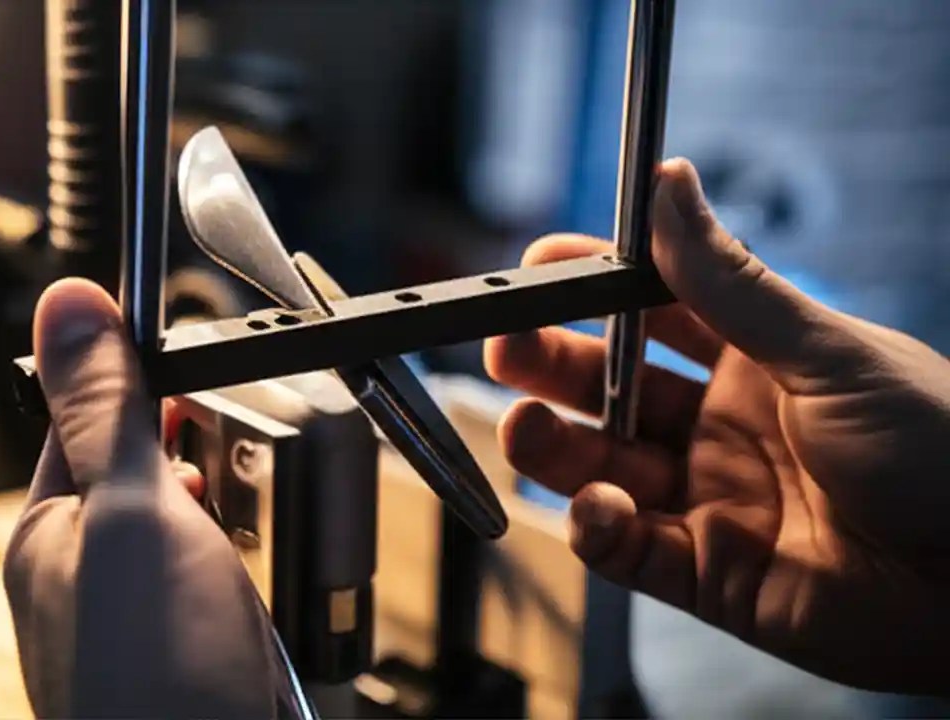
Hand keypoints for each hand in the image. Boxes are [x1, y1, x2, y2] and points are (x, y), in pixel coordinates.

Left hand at [2, 279, 281, 717]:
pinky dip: (255, 569)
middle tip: (246, 447)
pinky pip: (226, 580)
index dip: (140, 377)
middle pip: (151, 468)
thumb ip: (104, 410)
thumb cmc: (154, 675)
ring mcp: (143, 618)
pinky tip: (271, 581)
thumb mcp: (131, 512)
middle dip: (202, 450)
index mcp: (50, 532)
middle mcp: (88, 576)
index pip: (88, 419)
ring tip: (262, 520)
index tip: (197, 346)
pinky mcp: (194, 651)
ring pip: (198, 524)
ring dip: (238, 512)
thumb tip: (66, 302)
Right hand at [485, 159, 949, 693]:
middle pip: (612, 389)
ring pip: (604, 467)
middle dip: (553, 366)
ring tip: (525, 429)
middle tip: (504, 349)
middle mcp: (724, 427)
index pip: (652, 311)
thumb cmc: (941, 450)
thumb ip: (730, 283)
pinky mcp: (708, 575)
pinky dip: (600, 530)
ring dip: (556, 448)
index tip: (537, 266)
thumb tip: (668, 185)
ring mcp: (712, 500)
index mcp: (758, 360)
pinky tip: (598, 511)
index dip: (592, 287)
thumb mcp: (828, 352)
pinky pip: (629, 550)